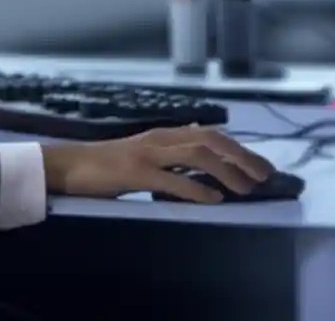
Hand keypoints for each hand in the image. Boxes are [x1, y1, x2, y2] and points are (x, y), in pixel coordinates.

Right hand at [40, 124, 274, 203]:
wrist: (70, 166)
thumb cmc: (107, 166)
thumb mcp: (145, 155)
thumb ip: (172, 156)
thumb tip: (203, 162)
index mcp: (164, 135)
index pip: (211, 135)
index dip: (240, 149)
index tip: (261, 166)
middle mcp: (160, 139)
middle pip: (212, 140)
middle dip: (242, 156)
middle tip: (264, 176)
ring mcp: (148, 153)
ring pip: (198, 156)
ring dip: (227, 171)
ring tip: (245, 188)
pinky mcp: (135, 172)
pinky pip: (173, 180)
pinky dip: (197, 189)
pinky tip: (214, 200)